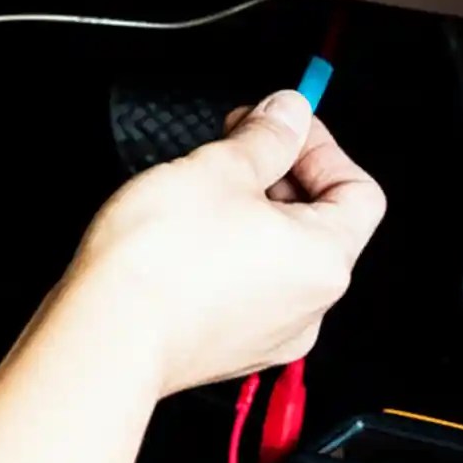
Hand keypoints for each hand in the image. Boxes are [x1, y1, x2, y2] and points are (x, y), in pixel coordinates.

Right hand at [58, 90, 385, 396]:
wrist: (105, 335)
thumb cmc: (158, 262)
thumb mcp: (218, 168)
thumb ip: (265, 136)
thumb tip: (289, 113)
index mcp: (324, 259)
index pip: (358, 191)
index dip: (321, 148)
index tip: (283, 125)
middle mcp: (308, 306)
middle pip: (319, 224)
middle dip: (281, 176)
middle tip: (236, 144)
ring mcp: (269, 334)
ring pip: (278, 257)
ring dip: (252, 215)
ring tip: (202, 191)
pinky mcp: (229, 349)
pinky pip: (246, 290)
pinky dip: (229, 256)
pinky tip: (186, 237)